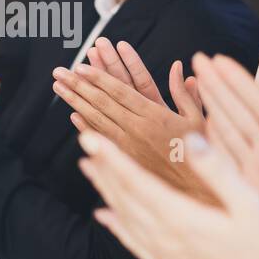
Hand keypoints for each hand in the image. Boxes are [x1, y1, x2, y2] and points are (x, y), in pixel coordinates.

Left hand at [51, 38, 210, 196]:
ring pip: (96, 119)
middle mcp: (138, 130)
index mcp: (155, 116)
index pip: (121, 91)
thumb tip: (180, 67)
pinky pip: (102, 140)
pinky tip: (73, 115)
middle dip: (79, 85)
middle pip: (102, 103)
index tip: (80, 66)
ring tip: (58, 87)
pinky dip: (86, 126)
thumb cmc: (201, 153)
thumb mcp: (199, 120)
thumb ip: (186, 94)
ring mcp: (129, 146)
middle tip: (59, 71)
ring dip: (75, 101)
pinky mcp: (126, 159)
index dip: (99, 77)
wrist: (196, 193)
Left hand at [77, 128, 258, 258]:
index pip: (135, 181)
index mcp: (183, 219)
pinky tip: (107, 217)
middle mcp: (167, 241)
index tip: (90, 137)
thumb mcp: (251, 203)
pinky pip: (135, 246)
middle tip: (85, 144)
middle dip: (102, 169)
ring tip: (91, 171)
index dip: (110, 157)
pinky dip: (117, 228)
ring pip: (125, 220)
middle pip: (124, 199)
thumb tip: (189, 139)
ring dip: (106, 193)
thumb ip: (217, 170)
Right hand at [192, 53, 258, 258]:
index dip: (241, 82)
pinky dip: (208, 140)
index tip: (222, 60)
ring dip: (211, 105)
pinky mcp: (244, 192)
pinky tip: (196, 122)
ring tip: (193, 79)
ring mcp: (255, 172)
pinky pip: (222, 160)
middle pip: (239, 112)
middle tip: (198, 59)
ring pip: (227, 130)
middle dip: (219, 85)